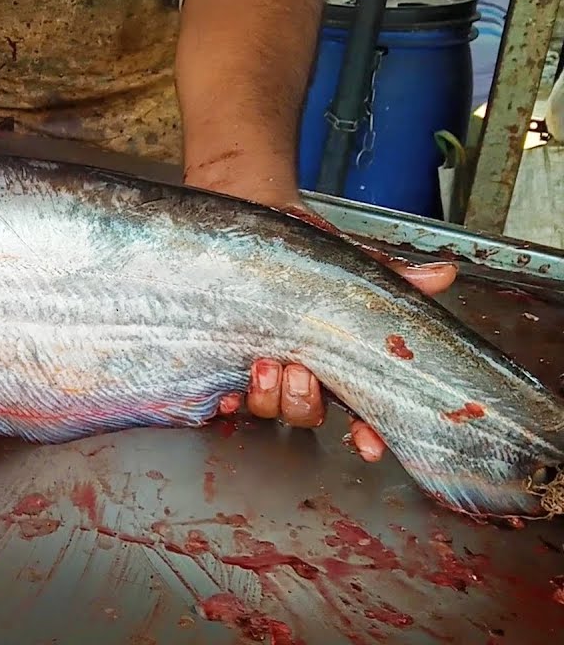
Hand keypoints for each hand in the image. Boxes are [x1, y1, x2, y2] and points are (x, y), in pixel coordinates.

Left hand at [191, 178, 457, 462]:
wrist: (246, 221)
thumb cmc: (300, 248)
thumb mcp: (345, 263)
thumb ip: (390, 278)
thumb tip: (443, 275)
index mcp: (335, 356)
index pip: (358, 406)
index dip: (367, 432)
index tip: (371, 445)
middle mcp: (298, 370)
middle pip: (308, 412)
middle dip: (305, 402)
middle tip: (300, 374)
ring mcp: (261, 369)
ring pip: (268, 408)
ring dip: (269, 397)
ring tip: (265, 364)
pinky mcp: (223, 362)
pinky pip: (225, 397)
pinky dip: (227, 400)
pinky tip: (226, 395)